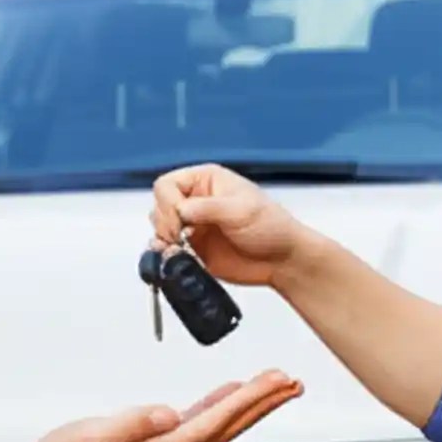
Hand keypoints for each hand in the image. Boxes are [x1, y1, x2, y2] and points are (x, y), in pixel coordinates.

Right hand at [14, 369, 302, 441]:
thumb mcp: (92, 436)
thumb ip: (132, 424)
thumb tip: (167, 413)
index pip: (217, 419)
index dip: (250, 398)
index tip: (277, 379)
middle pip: (227, 427)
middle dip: (261, 404)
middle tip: (289, 383)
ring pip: (215, 434)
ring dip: (243, 413)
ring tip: (265, 395)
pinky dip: (212, 437)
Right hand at [149, 163, 314, 285]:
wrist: (282, 260)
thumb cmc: (271, 227)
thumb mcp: (241, 211)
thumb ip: (207, 208)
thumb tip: (179, 211)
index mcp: (205, 181)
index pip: (167, 185)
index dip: (167, 203)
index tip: (179, 223)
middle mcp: (194, 201)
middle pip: (159, 205)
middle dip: (164, 223)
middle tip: (180, 239)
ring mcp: (192, 226)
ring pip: (159, 228)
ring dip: (164, 240)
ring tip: (180, 250)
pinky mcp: (193, 250)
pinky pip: (168, 251)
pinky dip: (166, 256)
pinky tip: (177, 259)